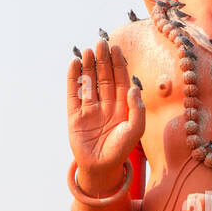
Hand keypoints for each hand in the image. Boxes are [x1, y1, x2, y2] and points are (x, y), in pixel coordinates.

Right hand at [67, 40, 144, 191]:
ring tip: (87, 51)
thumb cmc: (121, 150)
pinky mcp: (75, 115)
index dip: (118, 64)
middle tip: (101, 43)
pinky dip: (73, 79)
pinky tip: (74, 64)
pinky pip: (74, 93)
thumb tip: (135, 87)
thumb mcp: (136, 130)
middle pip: (104, 77)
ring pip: (89, 82)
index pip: (121, 80)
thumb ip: (138, 109)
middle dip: (103, 61)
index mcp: (122, 106)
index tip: (116, 48)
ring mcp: (90, 109)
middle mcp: (106, 104)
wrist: (101, 168)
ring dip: (88, 66)